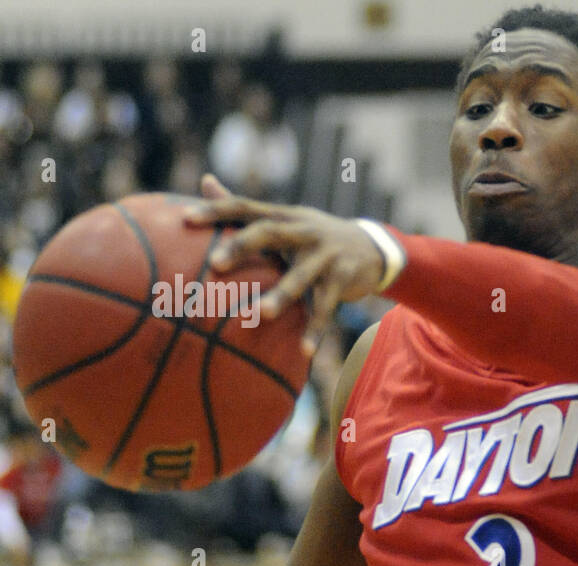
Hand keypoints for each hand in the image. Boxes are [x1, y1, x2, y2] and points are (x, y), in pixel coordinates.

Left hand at [184, 174, 385, 355]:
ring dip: (282, 295)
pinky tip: (304, 352)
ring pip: (301, 276)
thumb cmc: (314, 236)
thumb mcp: (285, 218)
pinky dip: (315, 330)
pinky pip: (326, 307)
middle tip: (215, 264)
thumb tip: (205, 181)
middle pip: (270, 233)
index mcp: (284, 215)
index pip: (245, 207)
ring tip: (261, 314)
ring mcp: (325, 255)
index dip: (215, 210)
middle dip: (242, 246)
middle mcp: (304, 231)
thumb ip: (246, 208)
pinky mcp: (343, 279)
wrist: (372, 246)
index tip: (184, 219)